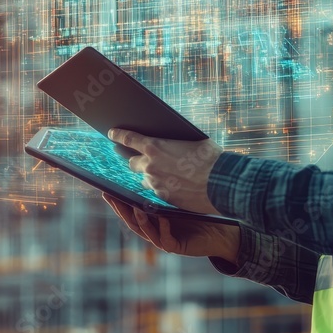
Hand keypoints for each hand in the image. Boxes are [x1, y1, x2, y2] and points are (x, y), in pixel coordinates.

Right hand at [102, 193, 239, 261]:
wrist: (220, 231)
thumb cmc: (200, 210)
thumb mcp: (181, 193)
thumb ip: (168, 181)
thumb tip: (156, 152)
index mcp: (153, 215)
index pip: (131, 205)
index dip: (118, 197)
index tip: (107, 185)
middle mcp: (154, 228)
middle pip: (132, 218)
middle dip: (120, 206)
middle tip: (110, 194)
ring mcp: (163, 238)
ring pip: (145, 230)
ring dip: (138, 218)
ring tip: (133, 205)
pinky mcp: (176, 247)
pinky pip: (166, 239)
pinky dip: (163, 229)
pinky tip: (163, 218)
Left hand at [108, 128, 223, 213]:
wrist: (221, 182)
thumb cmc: (211, 157)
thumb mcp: (192, 141)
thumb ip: (175, 143)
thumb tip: (172, 143)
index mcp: (155, 147)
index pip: (129, 139)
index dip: (119, 135)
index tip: (112, 133)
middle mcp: (150, 166)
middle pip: (132, 164)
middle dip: (137, 161)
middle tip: (145, 160)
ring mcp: (156, 184)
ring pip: (145, 180)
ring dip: (151, 177)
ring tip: (166, 175)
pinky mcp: (164, 198)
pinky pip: (157, 192)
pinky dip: (163, 188)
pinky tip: (175, 186)